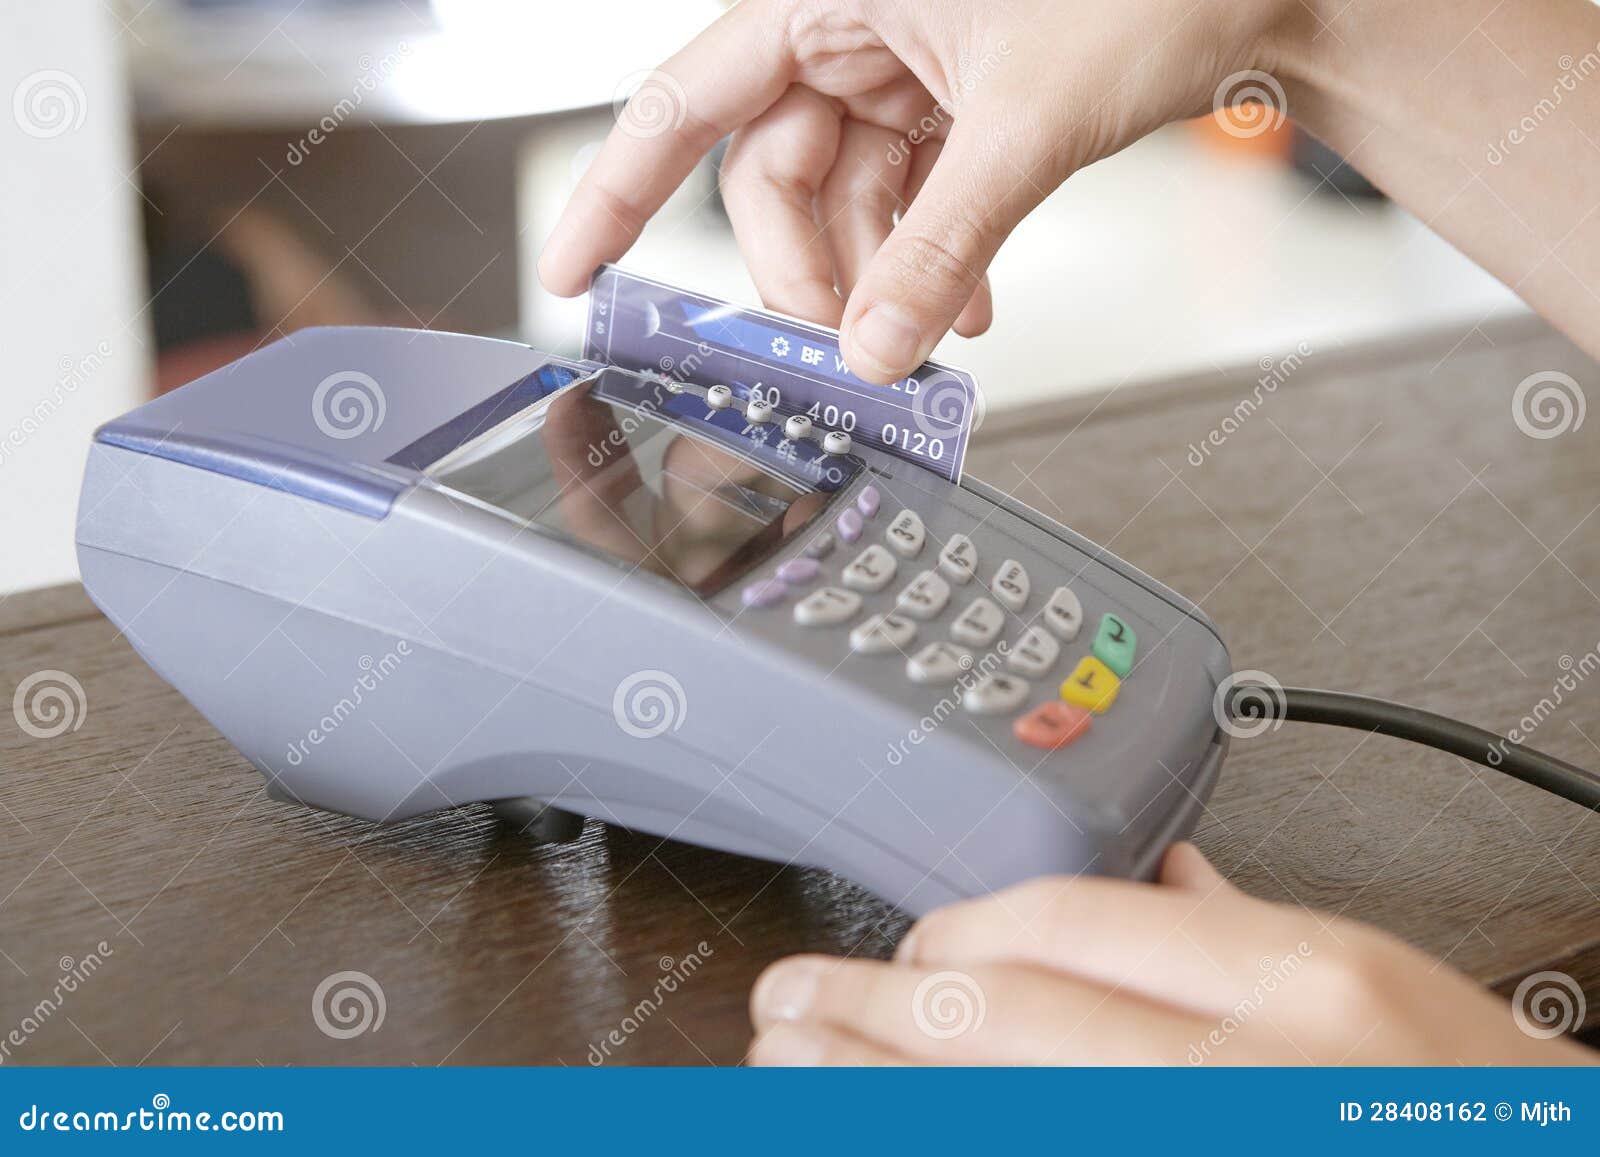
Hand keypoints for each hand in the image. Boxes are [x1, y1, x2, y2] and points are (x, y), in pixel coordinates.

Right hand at [539, 0, 1300, 382]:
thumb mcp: (1026, 125)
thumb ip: (940, 247)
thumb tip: (874, 348)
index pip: (682, 99)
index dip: (616, 191)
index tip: (572, 270)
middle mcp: (849, 16)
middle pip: (770, 171)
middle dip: (810, 270)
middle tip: (845, 346)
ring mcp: (899, 56)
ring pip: (840, 193)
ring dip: (879, 275)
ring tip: (932, 331)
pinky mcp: (948, 91)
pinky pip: (903, 190)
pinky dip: (926, 252)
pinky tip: (966, 302)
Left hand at [746, 843, 1596, 1064]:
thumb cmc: (1489, 1117)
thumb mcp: (1399, 997)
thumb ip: (1258, 931)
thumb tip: (1165, 876)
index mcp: (1305, 982)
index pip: (1079, 920)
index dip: (963, 927)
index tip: (908, 948)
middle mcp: (1246, 1073)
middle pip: (1004, 1015)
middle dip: (870, 1007)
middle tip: (787, 1000)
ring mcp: (1206, 1145)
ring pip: (993, 1109)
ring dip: (867, 1088)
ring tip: (784, 1072)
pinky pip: (1030, 1156)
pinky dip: (941, 1141)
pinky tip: (879, 1128)